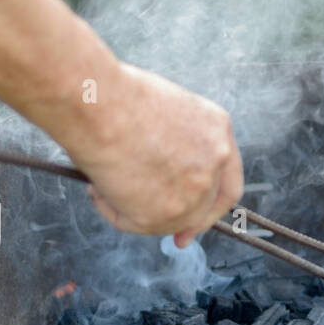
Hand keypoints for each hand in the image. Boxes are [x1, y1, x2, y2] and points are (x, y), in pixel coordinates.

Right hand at [72, 62, 242, 245]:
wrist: (98, 105)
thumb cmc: (117, 96)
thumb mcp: (165, 113)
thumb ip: (177, 146)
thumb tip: (161, 170)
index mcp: (218, 133)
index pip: (227, 181)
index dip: (212, 203)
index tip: (197, 216)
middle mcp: (214, 166)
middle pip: (204, 208)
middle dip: (182, 221)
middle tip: (160, 228)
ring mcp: (194, 194)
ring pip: (168, 220)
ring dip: (134, 207)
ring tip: (103, 182)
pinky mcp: (165, 215)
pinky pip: (132, 223)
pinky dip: (110, 209)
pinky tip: (95, 187)